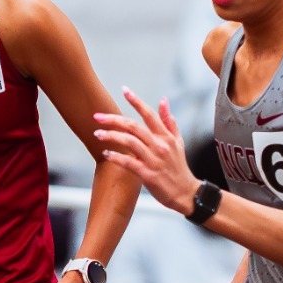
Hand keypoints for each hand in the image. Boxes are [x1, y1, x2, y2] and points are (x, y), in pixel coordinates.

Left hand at [91, 88, 199, 213]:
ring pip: (130, 142)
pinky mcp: (148, 174)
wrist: (185, 192)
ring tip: (97, 134)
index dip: (136, 101)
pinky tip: (106, 153)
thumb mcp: (178, 142)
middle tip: (97, 116)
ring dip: (111, 136)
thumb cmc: (178, 167)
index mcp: (166, 136)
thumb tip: (163, 101)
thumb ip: (169, 121)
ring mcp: (154, 159)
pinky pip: (129, 162)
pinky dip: (116, 157)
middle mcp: (160, 145)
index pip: (149, 114)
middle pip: (134, 126)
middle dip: (113, 120)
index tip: (124, 90)